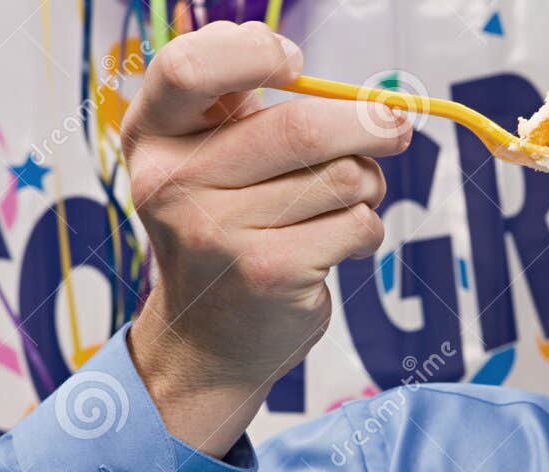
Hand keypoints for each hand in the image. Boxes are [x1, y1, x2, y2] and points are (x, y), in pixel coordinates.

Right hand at [121, 21, 410, 455]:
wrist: (205, 342)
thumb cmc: (221, 233)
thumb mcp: (203, 162)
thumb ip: (241, 107)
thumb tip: (336, 80)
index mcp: (152, 138)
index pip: (188, 67)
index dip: (253, 52)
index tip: (294, 63)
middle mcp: (175, 184)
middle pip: (301, 126)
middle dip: (368, 123)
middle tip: (395, 127)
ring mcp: (221, 234)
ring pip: (343, 176)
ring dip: (367, 184)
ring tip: (346, 203)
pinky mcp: (272, 274)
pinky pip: (357, 224)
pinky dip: (365, 230)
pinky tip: (337, 246)